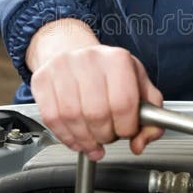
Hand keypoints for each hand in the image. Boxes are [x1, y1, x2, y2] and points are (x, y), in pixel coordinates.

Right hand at [27, 19, 163, 160]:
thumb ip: (150, 117)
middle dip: (105, 136)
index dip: (126, 127)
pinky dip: (66, 137)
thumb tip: (140, 143)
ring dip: (85, 140)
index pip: (124, 103)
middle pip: (97, 114)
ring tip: (93, 142)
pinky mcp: (42, 80)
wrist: (71, 49)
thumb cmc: (107, 71)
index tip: (126, 132)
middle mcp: (89, 60)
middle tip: (108, 136)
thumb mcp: (137, 85)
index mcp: (118, 60)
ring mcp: (62, 68)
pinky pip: (52, 119)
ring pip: (73, 118)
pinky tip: (77, 139)